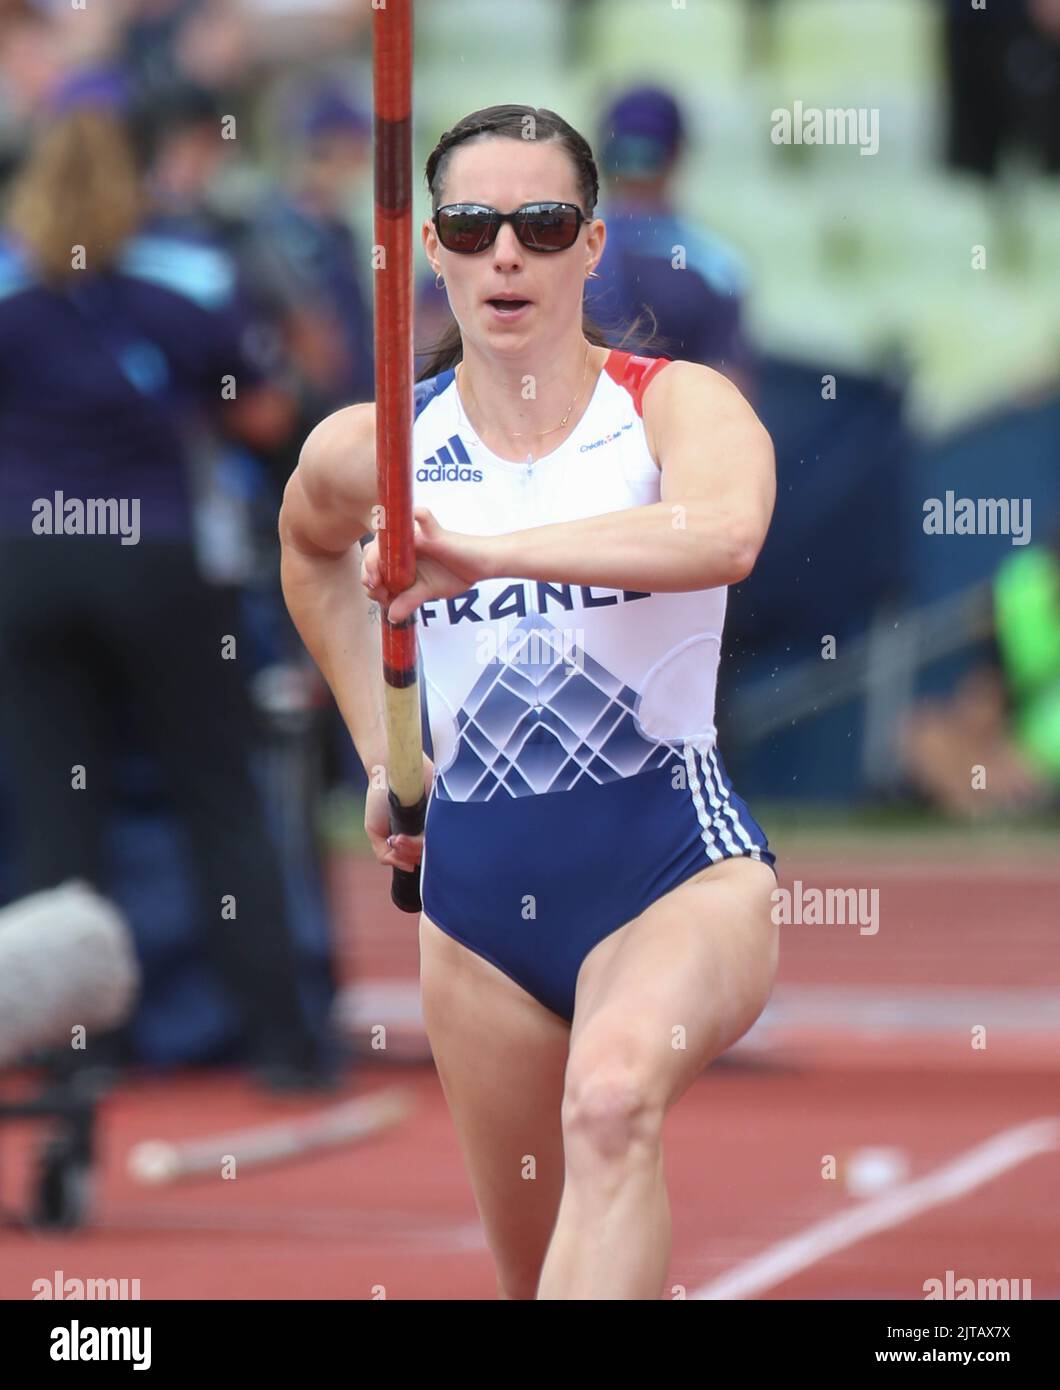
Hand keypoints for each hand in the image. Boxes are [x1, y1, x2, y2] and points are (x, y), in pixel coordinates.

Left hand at [361, 507, 493, 622]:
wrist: (480, 566)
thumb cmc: (454, 574)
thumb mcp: (426, 592)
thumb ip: (408, 602)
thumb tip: (392, 617)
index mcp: (400, 555)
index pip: (373, 562)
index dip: (369, 579)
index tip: (379, 596)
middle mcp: (404, 542)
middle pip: (373, 547)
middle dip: (368, 570)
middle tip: (377, 588)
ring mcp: (416, 534)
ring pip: (387, 534)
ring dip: (377, 556)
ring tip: (380, 577)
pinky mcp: (434, 531)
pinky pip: (421, 516)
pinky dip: (414, 516)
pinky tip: (409, 527)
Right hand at [365, 752, 434, 872]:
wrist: (383, 771)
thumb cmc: (379, 799)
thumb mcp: (375, 831)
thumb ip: (385, 854)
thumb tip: (408, 868)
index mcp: (416, 834)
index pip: (420, 856)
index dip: (407, 856)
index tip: (394, 844)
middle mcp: (428, 826)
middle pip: (428, 851)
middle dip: (409, 852)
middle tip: (396, 840)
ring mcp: (437, 816)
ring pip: (435, 842)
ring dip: (414, 845)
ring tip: (398, 837)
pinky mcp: (443, 803)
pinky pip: (443, 825)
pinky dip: (427, 832)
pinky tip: (408, 830)